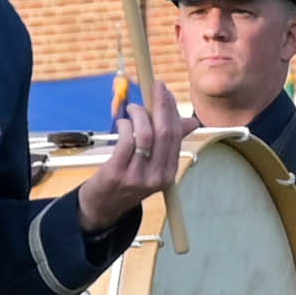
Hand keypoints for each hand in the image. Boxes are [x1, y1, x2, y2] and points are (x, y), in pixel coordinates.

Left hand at [73, 84, 183, 233]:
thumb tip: (192, 121)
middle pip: (166, 133)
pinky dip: (125, 125)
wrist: (103, 208)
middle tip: (156, 86)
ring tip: (133, 108)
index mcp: (170, 172)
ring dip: (140, 114)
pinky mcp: (118, 173)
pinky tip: (122, 122)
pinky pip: (126, 141)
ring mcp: (138, 176)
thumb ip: (170, 143)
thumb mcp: (154, 164)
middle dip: (162, 105)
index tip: (166, 93)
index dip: (172, 110)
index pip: (176, 135)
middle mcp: (158, 176)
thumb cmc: (129, 180)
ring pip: (146, 134)